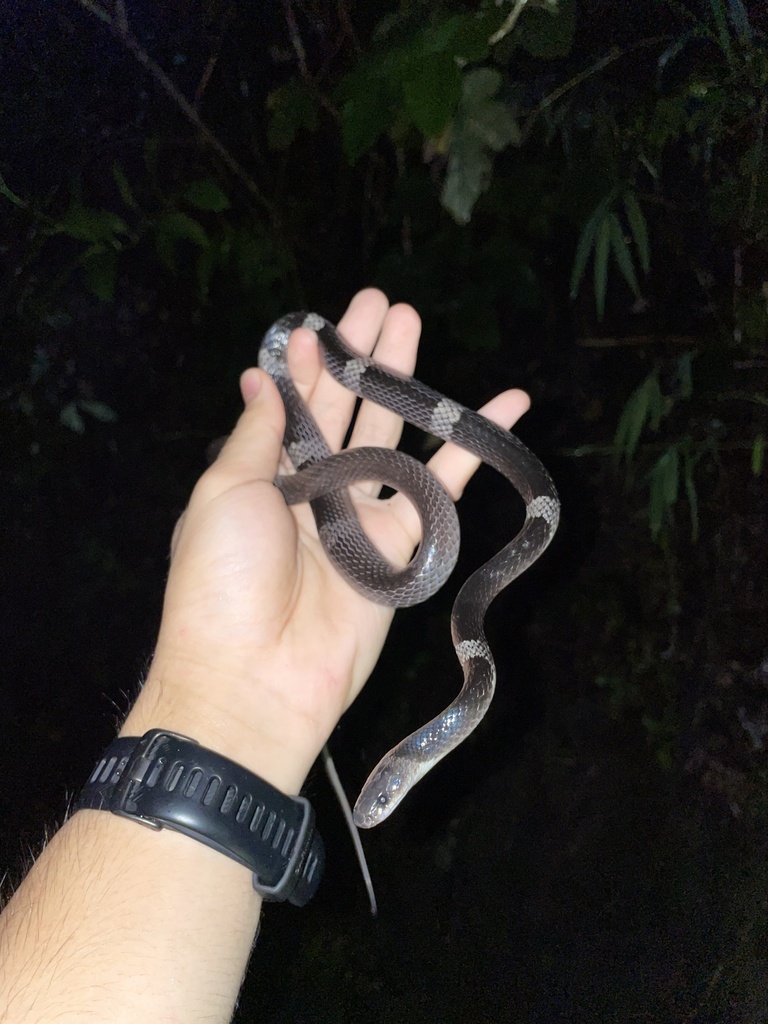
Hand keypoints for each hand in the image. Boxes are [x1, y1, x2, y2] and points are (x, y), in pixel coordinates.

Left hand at [125, 289, 529, 794]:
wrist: (258, 674)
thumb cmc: (224, 580)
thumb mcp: (224, 492)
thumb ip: (257, 434)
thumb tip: (257, 377)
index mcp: (264, 476)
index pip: (292, 406)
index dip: (305, 365)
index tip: (318, 323)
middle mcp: (314, 491)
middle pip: (345, 411)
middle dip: (361, 358)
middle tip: (382, 303)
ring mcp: (362, 516)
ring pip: (392, 435)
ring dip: (404, 383)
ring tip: (413, 323)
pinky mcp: (405, 542)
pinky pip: (444, 485)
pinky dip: (471, 446)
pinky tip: (501, 404)